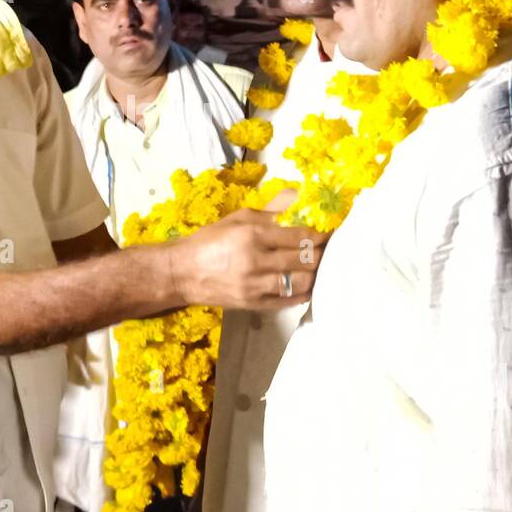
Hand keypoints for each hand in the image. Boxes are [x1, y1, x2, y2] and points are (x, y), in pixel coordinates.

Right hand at [170, 208, 326, 310]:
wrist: (183, 272)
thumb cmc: (209, 241)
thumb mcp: (237, 218)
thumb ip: (268, 215)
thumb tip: (296, 208)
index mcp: (252, 235)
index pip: (298, 237)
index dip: (318, 236)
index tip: (327, 234)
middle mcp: (256, 261)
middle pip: (304, 260)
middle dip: (321, 254)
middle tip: (328, 250)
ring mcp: (256, 286)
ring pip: (301, 282)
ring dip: (315, 274)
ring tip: (319, 267)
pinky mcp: (254, 304)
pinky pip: (288, 300)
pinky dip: (303, 293)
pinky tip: (308, 285)